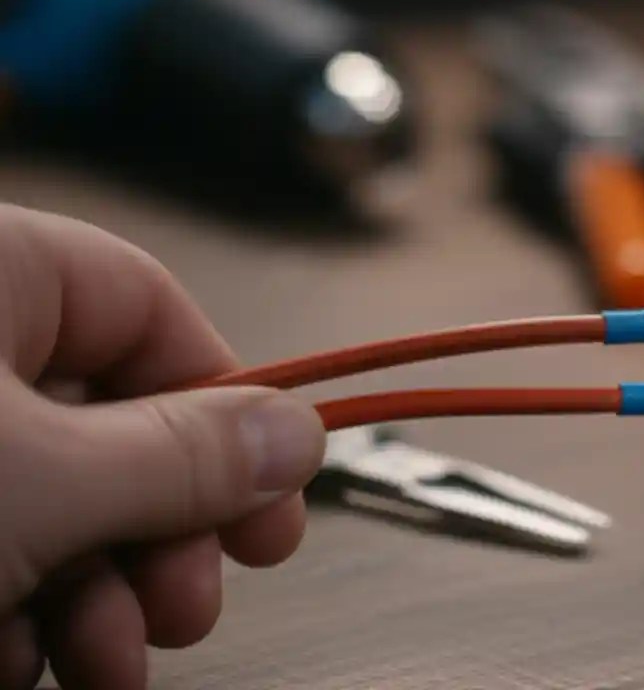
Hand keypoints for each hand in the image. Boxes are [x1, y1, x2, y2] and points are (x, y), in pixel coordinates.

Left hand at [0, 204, 325, 688]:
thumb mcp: (40, 483)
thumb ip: (184, 458)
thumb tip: (296, 436)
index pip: (145, 309)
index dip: (222, 404)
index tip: (265, 492)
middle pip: (111, 423)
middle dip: (162, 535)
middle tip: (191, 604)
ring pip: (56, 500)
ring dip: (104, 598)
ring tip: (106, 661)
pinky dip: (22, 613)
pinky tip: (21, 661)